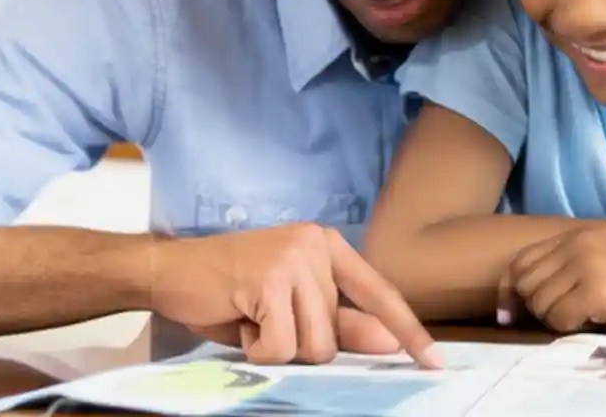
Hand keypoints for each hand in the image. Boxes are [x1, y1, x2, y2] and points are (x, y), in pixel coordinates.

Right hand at [148, 223, 439, 367]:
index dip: (408, 331)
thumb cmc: (230, 290)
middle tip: (262, 322)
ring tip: (250, 319)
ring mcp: (293, 258)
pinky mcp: (269, 278)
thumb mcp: (289, 307)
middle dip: (297, 345)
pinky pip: (281, 344)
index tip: (436, 361)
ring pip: (313, 344)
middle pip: (335, 335)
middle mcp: (316, 244)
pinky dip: (256, 348)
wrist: (169, 271)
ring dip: (276, 348)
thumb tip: (387, 342)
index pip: (380, 293)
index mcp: (328, 246)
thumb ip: (338, 321)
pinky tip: (238, 320)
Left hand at [498, 229, 605, 335]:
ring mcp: (586, 265)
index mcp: (573, 237)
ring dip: (556, 319)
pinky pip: (559, 318)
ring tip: (583, 316)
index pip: (520, 261)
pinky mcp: (596, 290)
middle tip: (563, 316)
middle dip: (536, 308)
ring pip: (540, 304)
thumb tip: (513, 298)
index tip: (508, 315)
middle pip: (525, 285)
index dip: (508, 290)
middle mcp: (576, 245)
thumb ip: (560, 269)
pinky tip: (592, 321)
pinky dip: (569, 327)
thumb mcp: (595, 264)